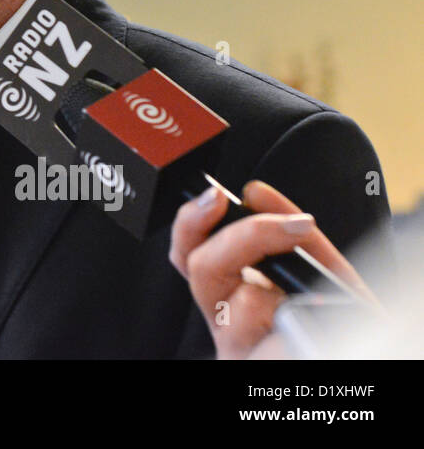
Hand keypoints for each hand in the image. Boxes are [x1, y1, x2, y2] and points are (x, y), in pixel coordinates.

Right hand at [170, 179, 375, 358]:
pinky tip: (313, 330)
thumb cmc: (340, 318)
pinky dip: (297, 331)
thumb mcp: (319, 265)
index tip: (217, 197)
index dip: (193, 221)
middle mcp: (223, 317)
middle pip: (202, 267)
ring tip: (317, 299)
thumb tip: (254, 192)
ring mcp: (235, 347)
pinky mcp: (252, 367)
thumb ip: (288, 228)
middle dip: (248, 237)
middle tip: (294, 229)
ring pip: (240, 304)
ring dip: (283, 294)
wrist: (370, 356)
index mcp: (229, 289)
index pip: (189, 249)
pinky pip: (271, 342)